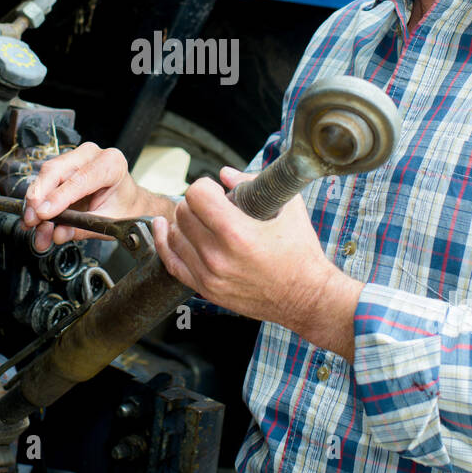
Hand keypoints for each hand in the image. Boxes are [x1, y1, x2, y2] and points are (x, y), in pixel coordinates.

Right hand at [23, 142, 148, 250]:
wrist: (128, 201)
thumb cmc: (123, 207)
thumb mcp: (109, 221)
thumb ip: (84, 228)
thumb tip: (58, 233)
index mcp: (112, 164)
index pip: (81, 178)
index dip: (59, 197)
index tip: (44, 214)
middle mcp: (92, 155)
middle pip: (57, 170)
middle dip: (39, 197)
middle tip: (31, 221)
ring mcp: (76, 158)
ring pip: (47, 176)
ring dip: (35, 204)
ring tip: (32, 228)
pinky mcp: (63, 167)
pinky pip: (45, 182)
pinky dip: (37, 203)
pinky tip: (33, 220)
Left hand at [151, 167, 363, 357]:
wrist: (307, 298)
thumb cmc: (301, 255)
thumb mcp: (287, 209)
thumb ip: (253, 184)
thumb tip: (226, 174)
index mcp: (237, 233)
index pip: (197, 194)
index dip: (205, 186)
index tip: (216, 190)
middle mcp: (218, 256)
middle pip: (183, 212)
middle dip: (195, 202)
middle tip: (210, 203)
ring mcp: (209, 276)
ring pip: (174, 235)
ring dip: (181, 220)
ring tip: (196, 216)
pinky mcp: (206, 289)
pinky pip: (172, 263)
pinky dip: (165, 243)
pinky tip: (165, 229)